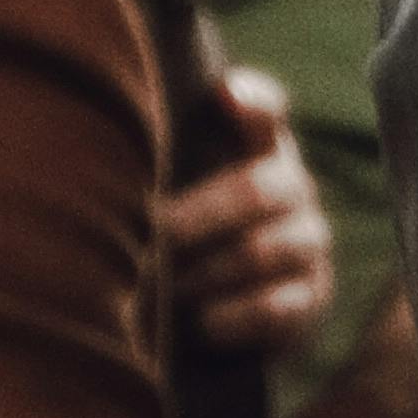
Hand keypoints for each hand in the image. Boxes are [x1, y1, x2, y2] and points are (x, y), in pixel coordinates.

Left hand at [160, 65, 340, 358]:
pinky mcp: (311, 297)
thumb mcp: (174, 190)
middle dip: (197, 216)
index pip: (267, 112)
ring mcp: (308, 243)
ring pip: (259, 252)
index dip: (254, 101)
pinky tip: (198, 323)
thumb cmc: (184, 235)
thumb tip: (106, 164)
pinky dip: (228, 317)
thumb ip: (159, 164)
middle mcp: (293, 189)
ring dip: (204, 272)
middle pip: (257, 191)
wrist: (221, 310)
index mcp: (260, 149)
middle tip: (153, 235)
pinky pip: (273, 308)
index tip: (226, 94)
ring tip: (160, 288)